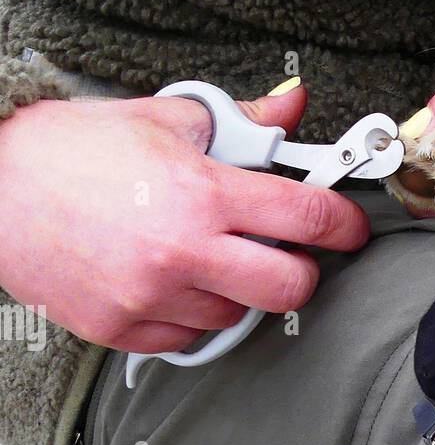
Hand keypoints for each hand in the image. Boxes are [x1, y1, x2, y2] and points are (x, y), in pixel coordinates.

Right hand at [0, 83, 369, 352]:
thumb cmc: (74, 146)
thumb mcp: (167, 117)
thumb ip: (242, 118)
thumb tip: (292, 106)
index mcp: (201, 193)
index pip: (306, 216)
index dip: (344, 222)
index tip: (350, 226)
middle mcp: (180, 252)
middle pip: (289, 287)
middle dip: (302, 268)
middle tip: (288, 249)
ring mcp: (148, 298)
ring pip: (237, 315)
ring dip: (240, 289)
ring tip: (210, 254)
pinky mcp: (118, 329)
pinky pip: (187, 338)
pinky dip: (193, 315)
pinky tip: (174, 280)